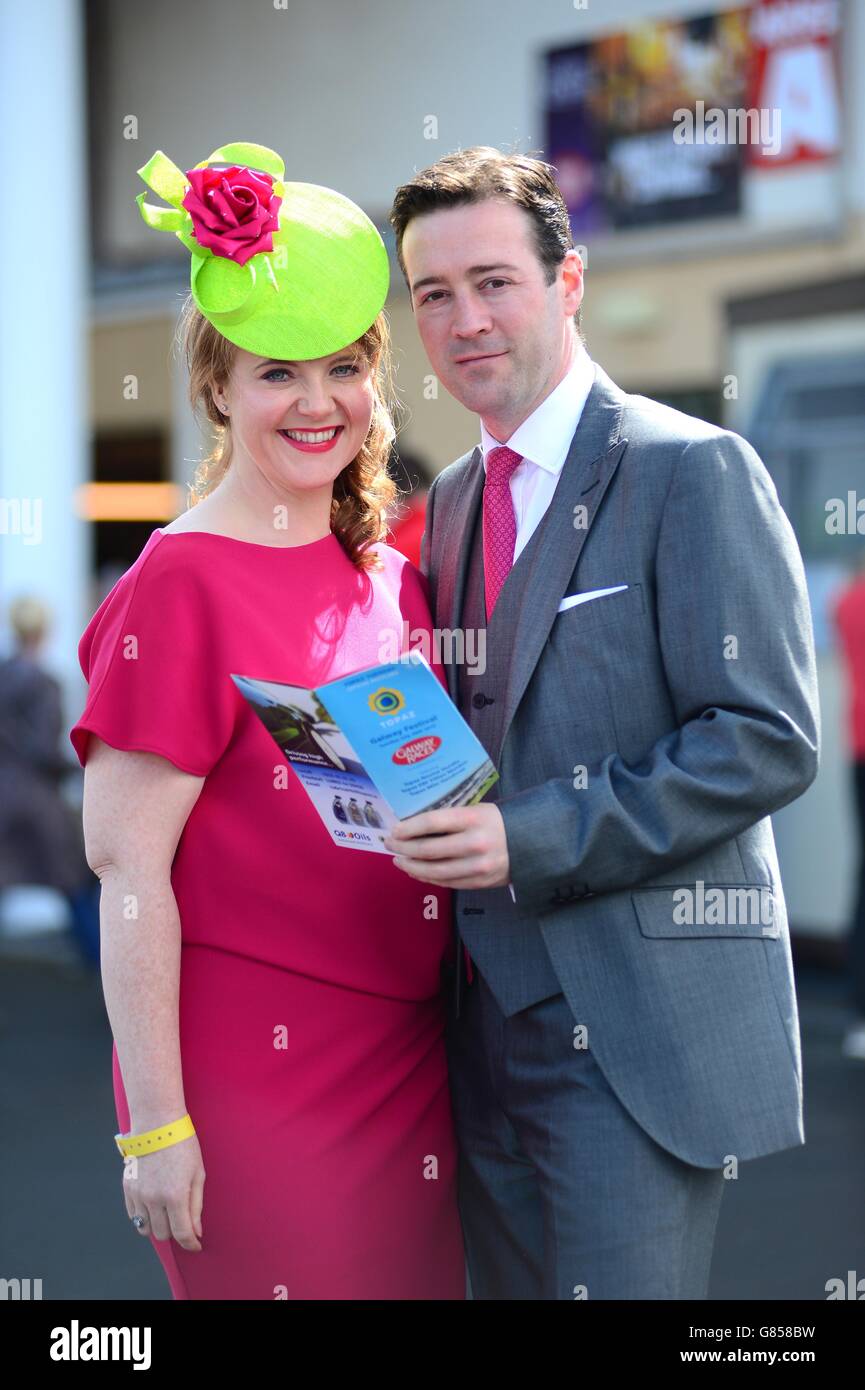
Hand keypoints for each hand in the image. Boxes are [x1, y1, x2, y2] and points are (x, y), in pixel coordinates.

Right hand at [122, 1132, 204, 1251]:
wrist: (157, 1125)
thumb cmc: (182, 1146)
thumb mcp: (198, 1174)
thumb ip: (196, 1206)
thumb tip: (196, 1232)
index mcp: (175, 1195)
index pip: (182, 1233)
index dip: (191, 1244)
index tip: (196, 1245)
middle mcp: (154, 1199)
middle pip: (163, 1234)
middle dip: (175, 1232)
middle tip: (182, 1221)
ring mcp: (138, 1195)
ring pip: (146, 1229)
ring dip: (158, 1226)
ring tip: (167, 1213)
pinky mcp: (127, 1189)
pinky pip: (134, 1216)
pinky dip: (144, 1217)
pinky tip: (153, 1207)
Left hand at [383, 804, 509, 888]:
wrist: (532, 843)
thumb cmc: (497, 823)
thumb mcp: (477, 810)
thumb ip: (449, 819)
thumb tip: (413, 827)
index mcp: (473, 818)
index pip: (432, 822)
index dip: (408, 827)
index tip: (394, 830)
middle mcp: (475, 843)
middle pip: (429, 849)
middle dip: (404, 848)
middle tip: (390, 845)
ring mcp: (478, 866)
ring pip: (435, 871)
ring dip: (412, 867)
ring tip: (399, 861)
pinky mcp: (480, 882)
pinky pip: (447, 882)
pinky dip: (428, 878)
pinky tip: (417, 871)